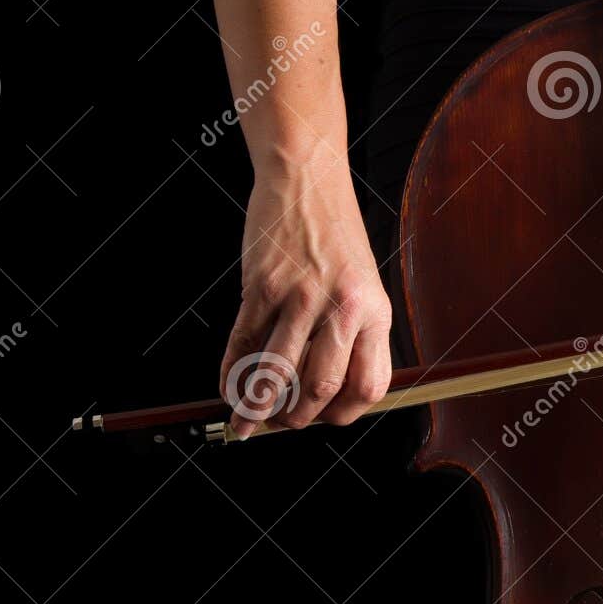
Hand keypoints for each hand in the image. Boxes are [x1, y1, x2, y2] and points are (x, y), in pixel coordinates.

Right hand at [220, 166, 391, 438]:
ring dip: (257, 407)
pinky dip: (232, 371)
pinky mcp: (263, 285)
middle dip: (297, 419)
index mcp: (375, 314)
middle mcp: (342, 308)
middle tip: (281, 424)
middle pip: (320, 389)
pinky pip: (244, 341)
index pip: (368, 386)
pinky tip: (227, 387)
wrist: (307, 179)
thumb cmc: (334, 237)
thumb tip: (327, 393)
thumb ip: (354, 335)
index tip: (324, 420)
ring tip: (246, 423)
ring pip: (276, 372)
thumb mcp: (364, 287)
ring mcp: (300, 296)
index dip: (344, 413)